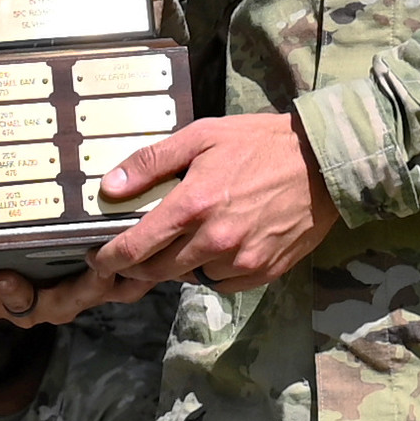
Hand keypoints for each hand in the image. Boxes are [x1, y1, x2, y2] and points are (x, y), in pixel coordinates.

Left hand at [72, 111, 337, 303]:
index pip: (135, 247)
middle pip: (157, 271)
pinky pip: (221, 283)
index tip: (97, 258)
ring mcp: (240, 260)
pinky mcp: (262, 272)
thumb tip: (110, 187)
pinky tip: (216, 248)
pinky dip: (211, 271)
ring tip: (184, 241)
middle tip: (133, 253)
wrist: (322, 164)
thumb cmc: (259, 144)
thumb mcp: (201, 136)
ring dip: (178, 266)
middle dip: (138, 265)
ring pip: (189, 278)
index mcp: (193, 205)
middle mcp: (214, 240)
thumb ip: (151, 163)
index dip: (109, 258)